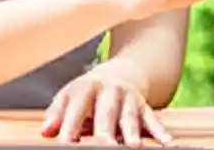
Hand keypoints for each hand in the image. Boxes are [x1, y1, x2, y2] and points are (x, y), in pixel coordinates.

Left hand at [41, 63, 172, 145]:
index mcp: (87, 88)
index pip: (77, 110)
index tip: (66, 143)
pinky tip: (166, 142)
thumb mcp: (71, 95)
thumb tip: (47, 131)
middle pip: (107, 114)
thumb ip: (57, 113)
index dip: (70, 127)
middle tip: (105, 147)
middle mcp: (110, 92)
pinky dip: (160, 131)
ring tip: (133, 148)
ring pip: (130, 118)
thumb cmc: (90, 92)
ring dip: (132, 133)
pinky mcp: (144, 106)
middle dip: (105, 132)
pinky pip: (153, 119)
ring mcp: (129, 99)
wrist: (123, 72)